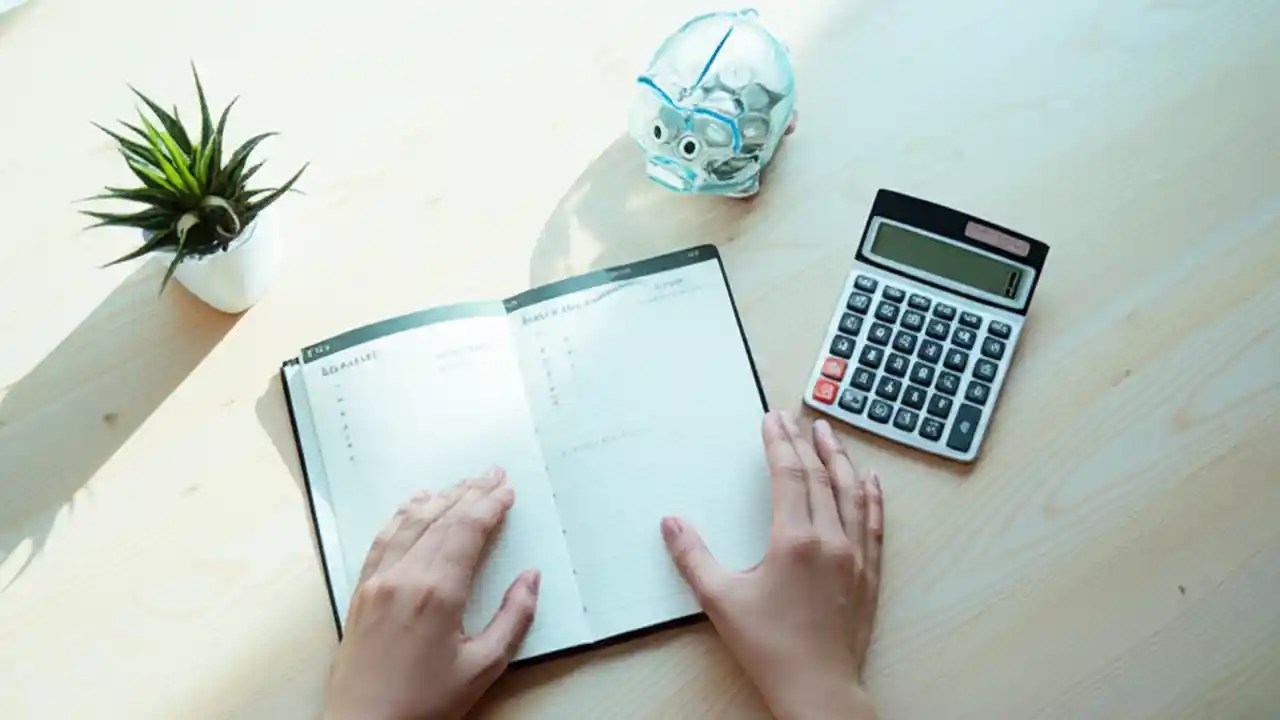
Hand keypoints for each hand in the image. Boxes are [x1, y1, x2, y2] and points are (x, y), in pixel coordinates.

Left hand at [324, 469, 539, 719]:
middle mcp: (404, 576)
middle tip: (493, 474)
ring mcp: (378, 580)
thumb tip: (531, 579)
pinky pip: (383, 539)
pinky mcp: (361, 591)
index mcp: (438, 592)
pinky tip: (414, 506)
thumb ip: (513, 618)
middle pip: (441, 517)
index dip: (490, 505)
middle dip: (470, 492)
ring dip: (439, 498)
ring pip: (410, 521)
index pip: (468, 530)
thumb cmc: (424, 704)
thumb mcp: (484, 668)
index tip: (507, 489)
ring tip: (461, 484)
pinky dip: (402, 515)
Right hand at [661, 411, 882, 719]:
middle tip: (795, 417)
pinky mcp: (869, 575)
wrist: (818, 689)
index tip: (772, 419)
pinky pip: (874, 524)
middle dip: (805, 443)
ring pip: (852, 493)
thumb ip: (693, 558)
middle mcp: (831, 540)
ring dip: (840, 459)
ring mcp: (855, 557)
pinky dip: (871, 497)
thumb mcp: (720, 601)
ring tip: (830, 434)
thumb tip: (671, 524)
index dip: (779, 442)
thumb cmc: (770, 649)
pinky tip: (871, 481)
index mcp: (796, 540)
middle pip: (821, 476)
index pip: (789, 475)